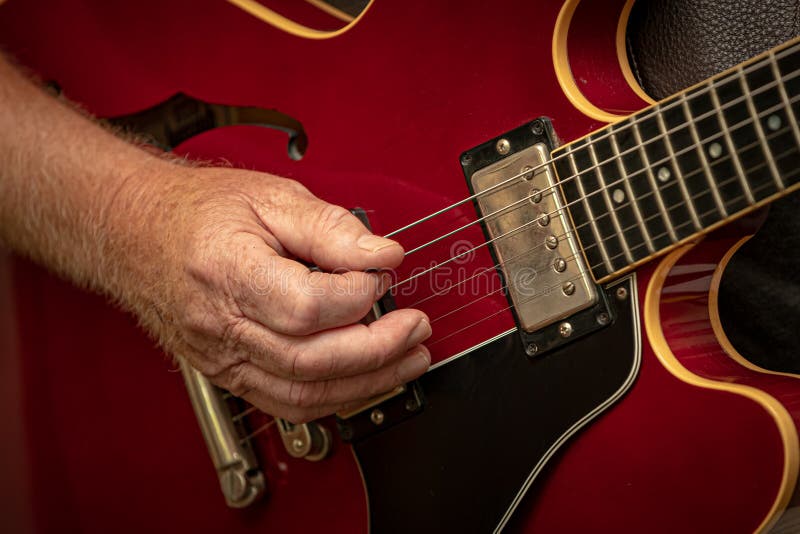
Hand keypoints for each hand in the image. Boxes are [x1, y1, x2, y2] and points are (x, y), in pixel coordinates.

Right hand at [115, 163, 430, 422]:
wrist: (138, 233)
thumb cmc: (200, 212)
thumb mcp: (270, 198)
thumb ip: (332, 228)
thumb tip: (384, 254)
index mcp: (228, 272)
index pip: (306, 306)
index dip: (357, 295)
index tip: (381, 275)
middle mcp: (221, 325)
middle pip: (311, 361)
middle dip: (379, 351)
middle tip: (417, 328)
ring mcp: (221, 357)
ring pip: (303, 394)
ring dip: (366, 383)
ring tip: (407, 360)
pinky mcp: (227, 372)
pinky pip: (286, 403)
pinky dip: (332, 397)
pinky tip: (364, 378)